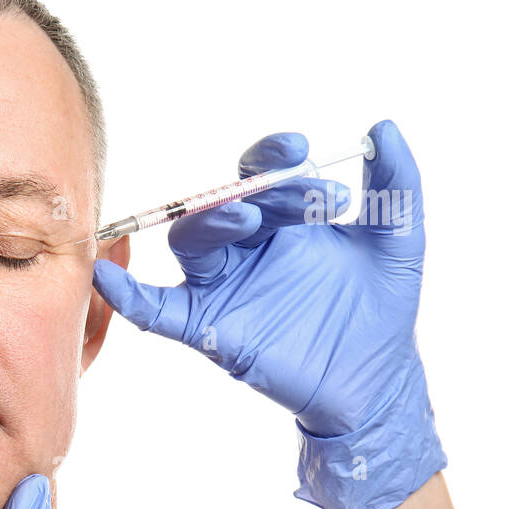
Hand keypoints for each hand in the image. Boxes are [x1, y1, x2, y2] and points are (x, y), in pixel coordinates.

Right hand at [92, 119, 445, 508]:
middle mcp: (246, 247)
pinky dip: (128, 295)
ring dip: (210, 222)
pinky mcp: (208, 327)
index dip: (273, 157)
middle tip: (306, 199)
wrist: (375, 381)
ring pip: (192, 242)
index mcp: (282, 220)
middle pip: (224, 203)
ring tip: (247, 217)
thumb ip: (396, 185)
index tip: (300, 150)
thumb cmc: (382, 309)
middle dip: (255, 192)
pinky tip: (109, 277)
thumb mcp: (399, 240)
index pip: (261, 176)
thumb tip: (383, 128)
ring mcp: (224, 285)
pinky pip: (158, 310)